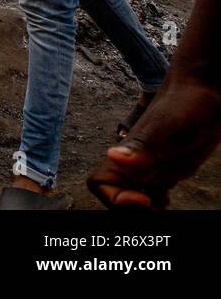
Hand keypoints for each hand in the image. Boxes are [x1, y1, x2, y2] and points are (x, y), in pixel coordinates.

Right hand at [87, 80, 220, 208]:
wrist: (205, 94)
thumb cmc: (186, 104)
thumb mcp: (168, 127)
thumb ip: (142, 146)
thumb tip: (112, 155)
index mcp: (127, 154)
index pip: (101, 184)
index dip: (116, 199)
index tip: (145, 199)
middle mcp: (133, 165)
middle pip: (117, 198)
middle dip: (133, 211)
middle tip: (160, 208)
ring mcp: (149, 169)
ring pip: (134, 199)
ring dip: (146, 211)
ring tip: (167, 209)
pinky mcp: (166, 171)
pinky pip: (153, 196)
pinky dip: (158, 206)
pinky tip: (171, 201)